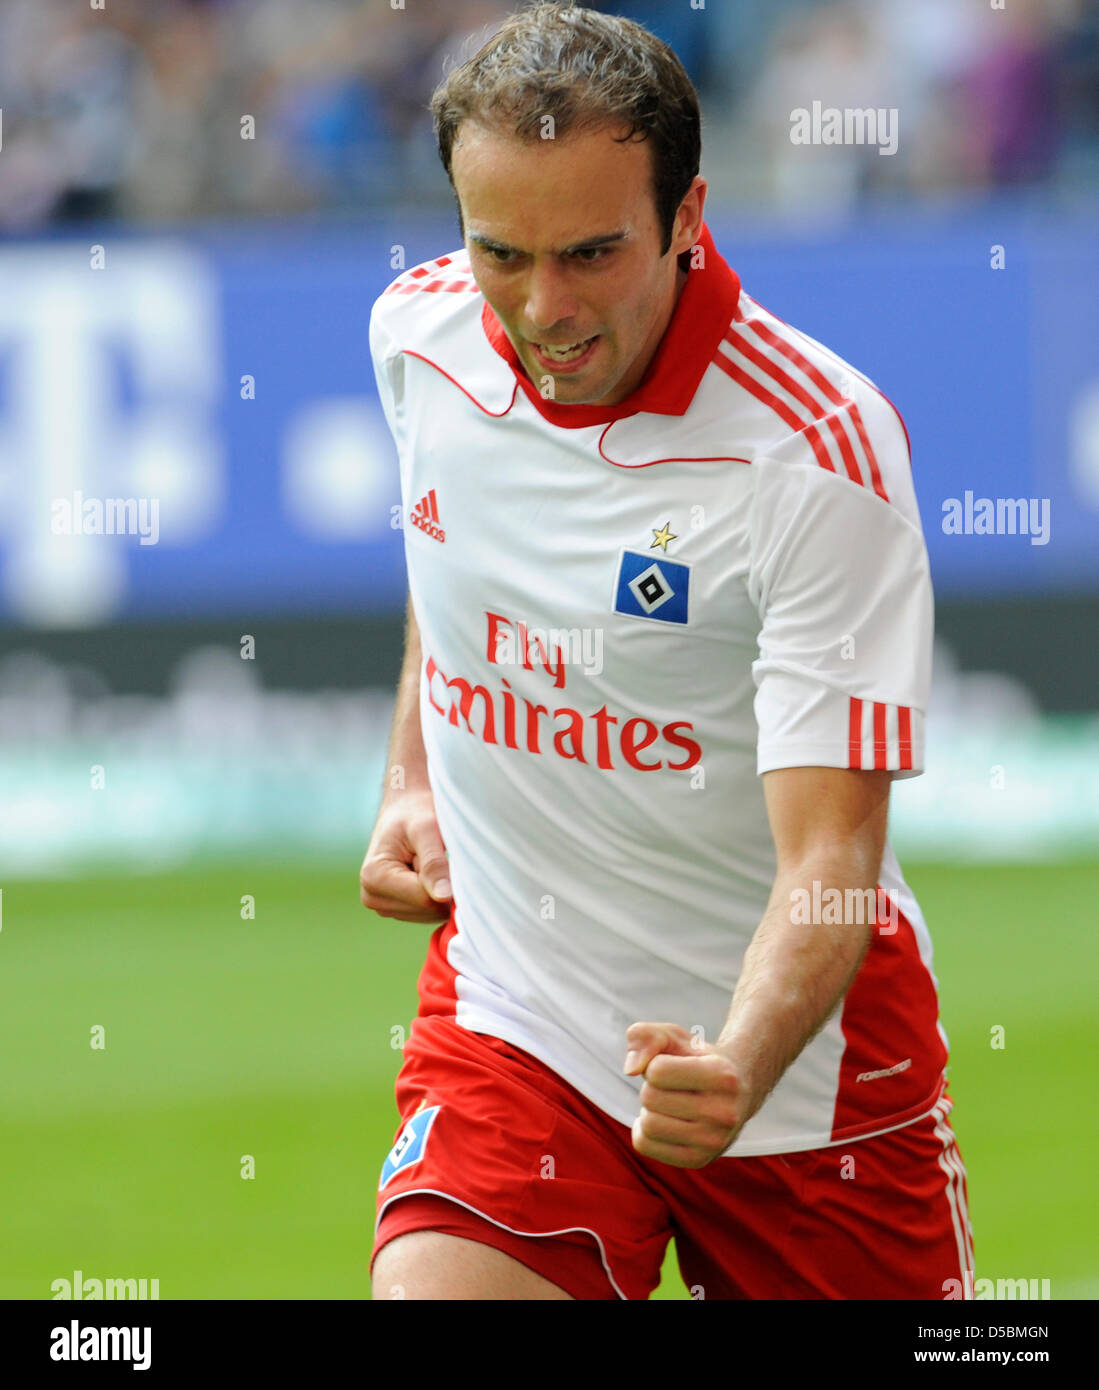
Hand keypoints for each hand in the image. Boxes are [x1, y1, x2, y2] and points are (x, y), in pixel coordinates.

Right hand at [359, 789, 452, 922]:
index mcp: (374, 876)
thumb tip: (443, 897)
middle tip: (431, 854)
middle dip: (440, 883)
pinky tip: (427, 874)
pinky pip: (431, 914)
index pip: (425, 898)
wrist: (405, 810)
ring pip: (432, 914)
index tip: (437, 851)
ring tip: (426, 862)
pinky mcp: (397, 910)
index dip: (444, 878)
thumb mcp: (427, 829)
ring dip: (439, 888)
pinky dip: (437, 894)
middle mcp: (372, 897)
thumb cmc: (415, 813)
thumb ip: (434, 863)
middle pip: (429, 909)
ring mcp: (384, 906)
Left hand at [624, 1022, 745, 1168]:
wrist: (736, 1092)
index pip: (657, 1071)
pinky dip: (643, 1129)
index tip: (675, 1066)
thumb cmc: (698, 1059)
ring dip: (649, 1109)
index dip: (656, 1064)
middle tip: (672, 1087)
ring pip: (647, 1125)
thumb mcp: (675, 1036)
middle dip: (652, 1087)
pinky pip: (644, 1145)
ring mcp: (713, 1142)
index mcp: (723, 1077)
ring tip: (670, 1104)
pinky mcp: (698, 1160)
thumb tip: (631, 1069)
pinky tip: (664, 1121)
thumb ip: (646, 1036)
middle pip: (650, 1098)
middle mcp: (724, 1114)